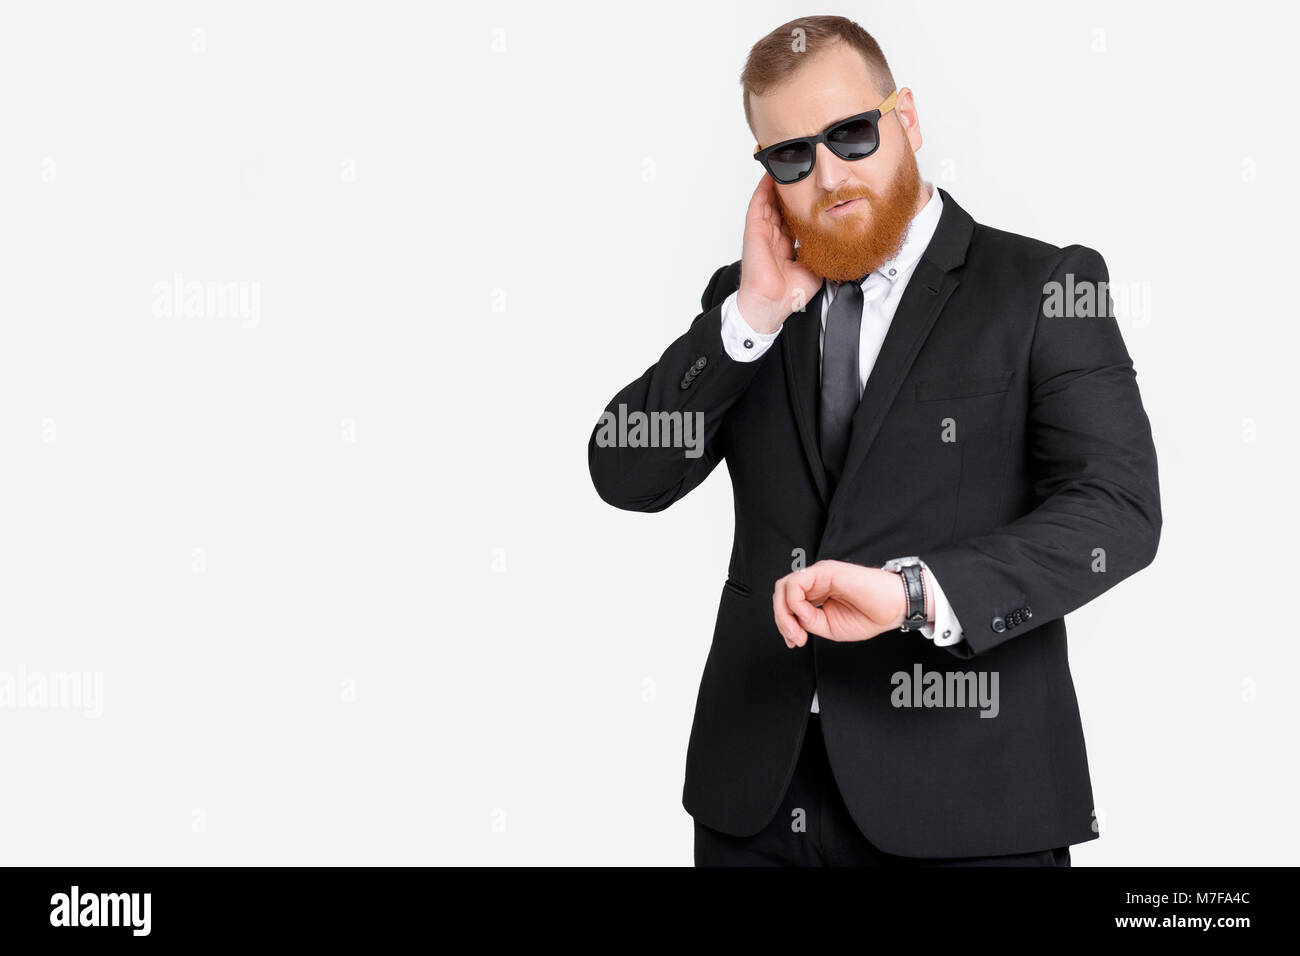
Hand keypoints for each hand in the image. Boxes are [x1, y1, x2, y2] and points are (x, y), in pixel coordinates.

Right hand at [737, 172, 821, 333]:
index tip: (817, 192)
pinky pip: (758, 203)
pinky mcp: (754, 229)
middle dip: (793, 190)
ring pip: (771, 201)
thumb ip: (822, 253)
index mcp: (786, 246)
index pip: (795, 219)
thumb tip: (840, 244)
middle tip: (804, 172)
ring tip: (789, 167)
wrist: (773, 302)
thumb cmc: (789, 293)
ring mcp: (763, 232)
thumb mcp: (815, 268)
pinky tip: (773, 175)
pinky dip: (764, 188)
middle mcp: (774, 237)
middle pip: (783, 206)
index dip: (805, 205)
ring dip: (778, 185)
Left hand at [772, 560, 907, 646]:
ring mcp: (819, 574)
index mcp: (817, 593)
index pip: (788, 603)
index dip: (785, 624)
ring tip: (798, 632)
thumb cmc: (869, 615)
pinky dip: (795, 604)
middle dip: (782, 620)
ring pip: (784, 587)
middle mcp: (816, 581)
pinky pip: (796, 585)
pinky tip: (807, 617)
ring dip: (784, 613)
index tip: (794, 642)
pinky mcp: (824, 571)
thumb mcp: (830, 627)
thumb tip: (792, 619)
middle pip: (781, 594)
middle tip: (795, 639)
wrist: (893, 608)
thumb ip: (808, 622)